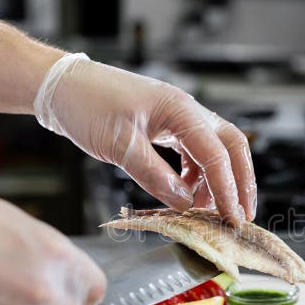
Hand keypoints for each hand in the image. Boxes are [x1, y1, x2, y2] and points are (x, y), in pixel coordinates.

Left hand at [33, 54, 256, 222]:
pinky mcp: (165, 128)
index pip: (216, 154)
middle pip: (231, 147)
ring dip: (217, 182)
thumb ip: (154, 175)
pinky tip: (186, 195)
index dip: (228, 189)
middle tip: (243, 215)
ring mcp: (178, 119)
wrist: (61, 86)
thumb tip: (184, 204)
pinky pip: (193, 154)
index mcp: (181, 110)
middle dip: (241, 182)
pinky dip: (196, 177)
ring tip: (210, 212)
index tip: (233, 218)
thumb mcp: (119, 144)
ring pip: (214, 151)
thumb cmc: (86, 104)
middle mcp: (186, 112)